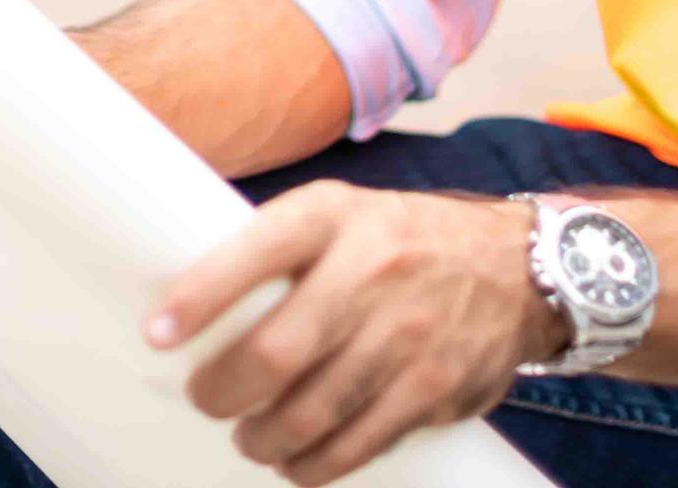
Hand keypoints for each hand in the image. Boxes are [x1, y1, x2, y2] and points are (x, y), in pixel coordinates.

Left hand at [144, 182, 558, 484]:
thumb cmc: (403, 241)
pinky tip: (298, 461)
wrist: (519, 267)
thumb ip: (280, 250)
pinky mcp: (435, 387)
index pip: (256, 251)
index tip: (158, 332)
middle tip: (207, 400)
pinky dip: (317, 465)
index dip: (200, 295)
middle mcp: (372, 269)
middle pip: (278, 351)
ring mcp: (408, 332)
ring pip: (313, 411)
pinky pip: (360, 444)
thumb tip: (193, 307)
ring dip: (265, 438)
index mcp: (334, 217)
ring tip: (251, 437)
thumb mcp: (342, 214)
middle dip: (224, 392)